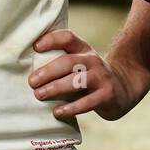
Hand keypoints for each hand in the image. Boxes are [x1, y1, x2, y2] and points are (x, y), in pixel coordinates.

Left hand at [28, 29, 145, 121]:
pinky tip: (57, 112)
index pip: (67, 37)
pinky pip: (87, 102)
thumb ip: (60, 62)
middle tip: (32, 81)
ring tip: (40, 95)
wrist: (123, 89)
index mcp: (83, 49)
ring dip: (56, 88)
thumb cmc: (89, 77)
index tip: (35, 47)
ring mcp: (101, 77)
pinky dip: (70, 108)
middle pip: (68, 61)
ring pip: (76, 81)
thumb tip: (27, 70)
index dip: (51, 40)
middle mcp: (92, 60)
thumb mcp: (79, 63)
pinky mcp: (106, 95)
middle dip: (48, 71)